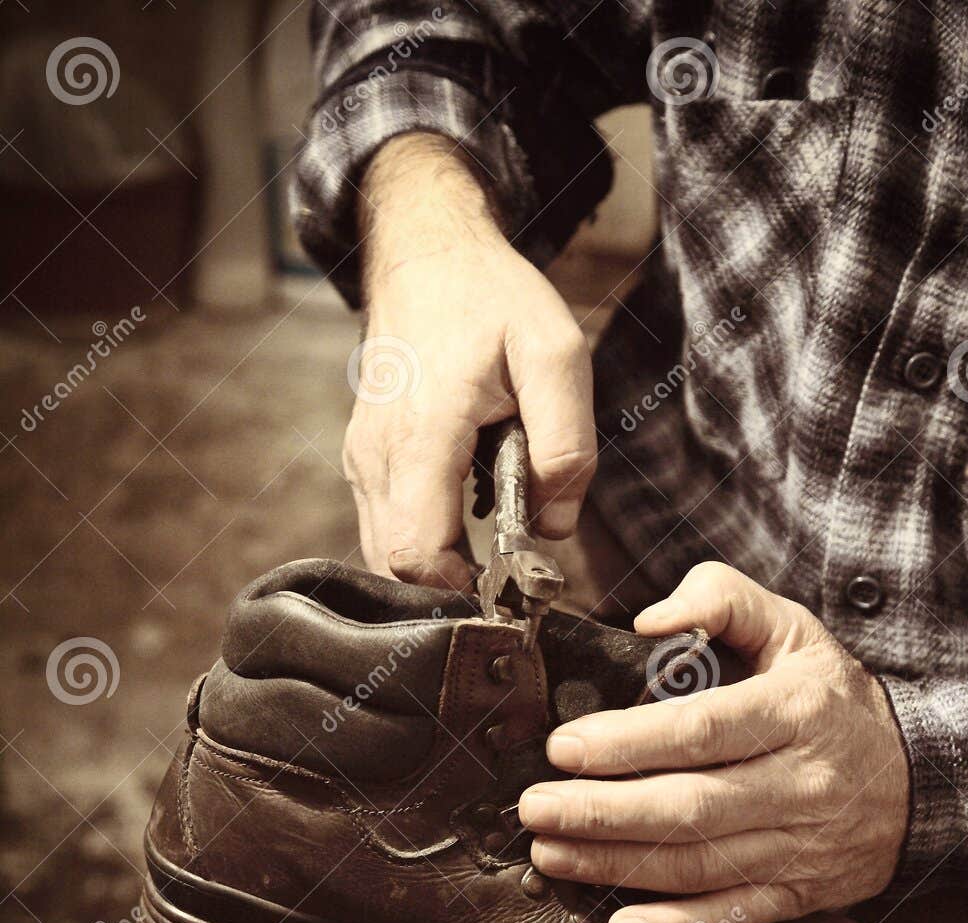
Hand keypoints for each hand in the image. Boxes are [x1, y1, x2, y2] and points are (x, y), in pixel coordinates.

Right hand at [346, 135, 595, 586]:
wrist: (426, 253)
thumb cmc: (492, 299)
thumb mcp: (557, 354)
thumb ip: (567, 445)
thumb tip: (555, 526)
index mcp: (425, 433)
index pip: (418, 551)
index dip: (462, 587)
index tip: (508, 584)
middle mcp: (379, 454)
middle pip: (398, 566)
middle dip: (452, 585)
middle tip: (508, 573)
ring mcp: (362, 459)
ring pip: (385, 552)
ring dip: (436, 565)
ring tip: (490, 546)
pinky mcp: (362, 459)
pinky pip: (384, 526)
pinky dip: (421, 541)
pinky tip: (464, 519)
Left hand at [518, 561, 909, 922]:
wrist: (922, 779)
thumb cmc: (832, 698)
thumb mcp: (793, 629)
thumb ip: (721, 601)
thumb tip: (648, 620)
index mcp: (796, 712)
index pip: (701, 731)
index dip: (627, 743)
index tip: (564, 747)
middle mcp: (801, 785)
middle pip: (692, 807)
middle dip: (603, 812)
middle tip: (535, 808)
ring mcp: (801, 848)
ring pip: (700, 866)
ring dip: (617, 866)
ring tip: (552, 852)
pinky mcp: (799, 894)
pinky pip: (733, 919)